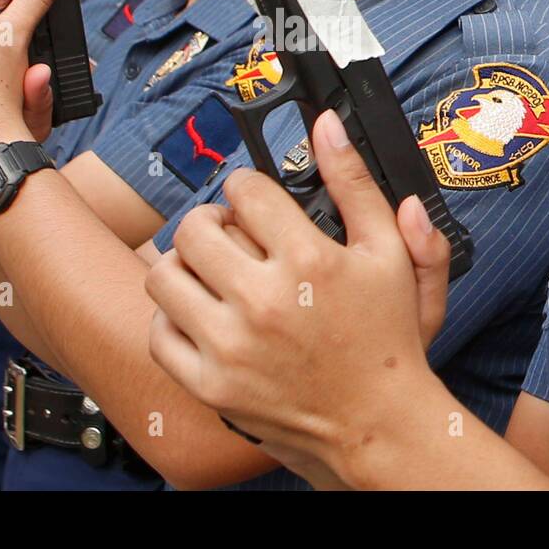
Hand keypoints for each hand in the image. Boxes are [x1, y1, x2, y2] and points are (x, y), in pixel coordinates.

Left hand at [145, 109, 451, 464]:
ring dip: (185, 263)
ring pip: (166, 274)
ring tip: (213, 271)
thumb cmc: (385, 336)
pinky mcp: (211, 385)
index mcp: (309, 260)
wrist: (377, 422)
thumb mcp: (388, 252)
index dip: (248, 187)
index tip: (255, 201)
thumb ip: (356, 184)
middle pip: (196, 226)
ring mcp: (232, 346)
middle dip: (211, 219)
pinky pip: (160, 332)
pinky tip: (203, 313)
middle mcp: (265, 301)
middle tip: (231, 232)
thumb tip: (327, 125)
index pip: (245, 189)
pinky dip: (174, 317)